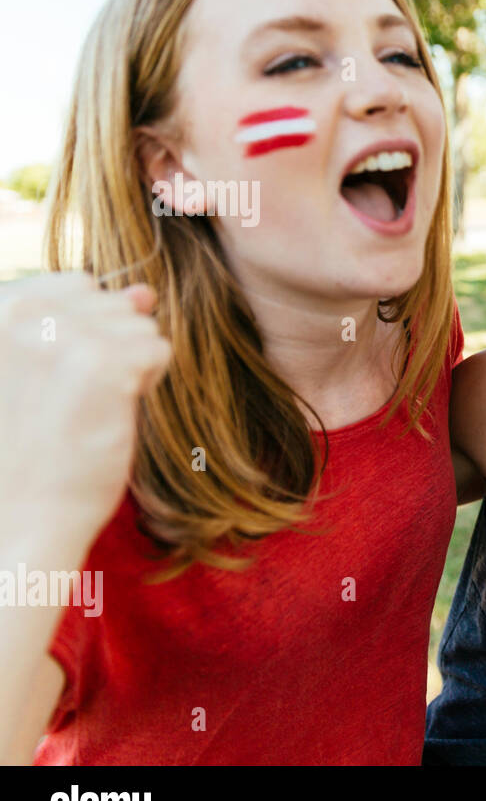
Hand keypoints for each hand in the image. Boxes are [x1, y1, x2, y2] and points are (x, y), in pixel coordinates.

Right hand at [1, 273, 170, 546]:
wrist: (13, 517)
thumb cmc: (19, 448)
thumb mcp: (32, 366)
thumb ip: (80, 321)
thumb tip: (145, 291)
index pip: (74, 283)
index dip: (85, 330)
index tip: (61, 374)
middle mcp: (20, 309)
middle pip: (111, 301)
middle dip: (110, 345)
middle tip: (75, 396)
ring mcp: (63, 332)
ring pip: (139, 324)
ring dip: (130, 364)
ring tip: (89, 406)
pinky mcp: (103, 362)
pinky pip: (157, 348)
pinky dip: (148, 381)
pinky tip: (114, 412)